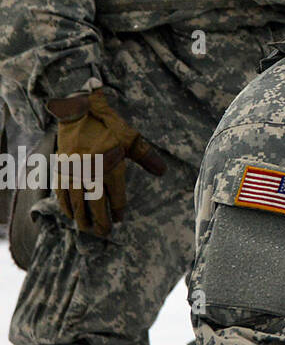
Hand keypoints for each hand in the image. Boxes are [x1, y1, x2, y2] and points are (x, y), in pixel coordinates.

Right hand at [47, 88, 165, 235]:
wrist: (79, 111)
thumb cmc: (109, 125)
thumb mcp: (131, 138)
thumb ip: (147, 156)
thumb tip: (163, 172)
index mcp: (110, 165)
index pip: (115, 196)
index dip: (117, 210)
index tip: (119, 219)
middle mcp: (90, 172)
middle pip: (94, 205)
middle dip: (99, 221)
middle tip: (104, 233)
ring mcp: (73, 172)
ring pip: (76, 202)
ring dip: (81, 218)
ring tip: (88, 229)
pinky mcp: (60, 169)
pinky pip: (61, 193)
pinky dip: (65, 206)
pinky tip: (70, 214)